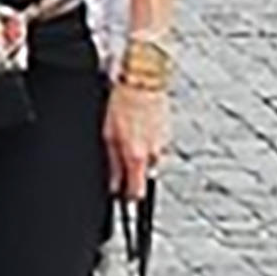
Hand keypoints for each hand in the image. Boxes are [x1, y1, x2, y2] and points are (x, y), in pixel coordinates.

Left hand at [104, 81, 167, 200]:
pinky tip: (140, 125)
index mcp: (137, 157)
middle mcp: (154, 154)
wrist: (143, 78)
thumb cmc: (123, 102)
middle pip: (145, 176)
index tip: (122, 196)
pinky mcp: (168, 131)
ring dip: (142, 154)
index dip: (128, 196)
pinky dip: (149, 140)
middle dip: (134, 170)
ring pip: (152, 159)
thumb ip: (113, 163)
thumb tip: (114, 184)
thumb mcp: (108, 134)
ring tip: (131, 133)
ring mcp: (163, 143)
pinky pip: (158, 144)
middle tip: (122, 152)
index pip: (137, 193)